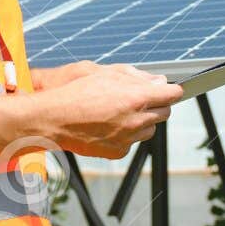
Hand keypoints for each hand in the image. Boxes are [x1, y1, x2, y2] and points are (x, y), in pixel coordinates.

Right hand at [36, 63, 184, 159]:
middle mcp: (136, 120)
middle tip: (138, 98)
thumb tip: (158, 81)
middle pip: (164, 113)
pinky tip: (108, 125)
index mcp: (136, 98)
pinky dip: (126, 134)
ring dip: (142, 120)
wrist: (52, 119)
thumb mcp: (105, 73)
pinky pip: (132, 142)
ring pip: (149, 129)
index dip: (171, 90)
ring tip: (118, 111)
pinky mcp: (118, 151)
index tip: (169, 89)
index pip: (172, 94)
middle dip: (156, 104)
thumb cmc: (75, 92)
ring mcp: (128, 138)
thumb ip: (136, 76)